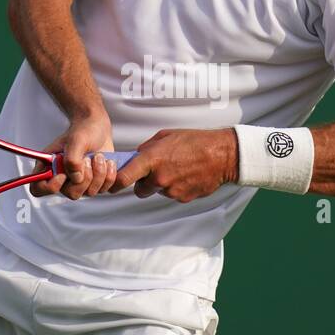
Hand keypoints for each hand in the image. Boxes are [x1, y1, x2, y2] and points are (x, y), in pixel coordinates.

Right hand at [29, 111, 119, 199]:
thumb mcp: (76, 140)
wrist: (98, 128)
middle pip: (72, 194)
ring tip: (99, 156)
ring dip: (99, 173)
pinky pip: (105, 189)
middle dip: (85, 177)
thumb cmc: (83, 131)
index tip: (63, 175)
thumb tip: (76, 178)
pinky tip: (109, 162)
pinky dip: (110, 176)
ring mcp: (80, 183)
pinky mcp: (96, 183)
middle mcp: (63, 179)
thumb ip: (72, 159)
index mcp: (49, 167)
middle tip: (88, 159)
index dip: (50, 188)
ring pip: (90, 192)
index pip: (38, 189)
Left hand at [109, 128, 237, 201]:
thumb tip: (137, 156)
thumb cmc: (195, 141)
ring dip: (162, 184)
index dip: (115, 183)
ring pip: (157, 192)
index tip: (113, 185)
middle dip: (143, 183)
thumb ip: (147, 148)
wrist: (222, 155)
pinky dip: (176, 187)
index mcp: (152, 159)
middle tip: (154, 172)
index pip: (124, 178)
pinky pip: (172, 195)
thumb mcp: (166, 136)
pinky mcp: (182, 198)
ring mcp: (171, 190)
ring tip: (177, 169)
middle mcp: (159, 177)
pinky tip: (186, 175)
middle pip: (139, 190)